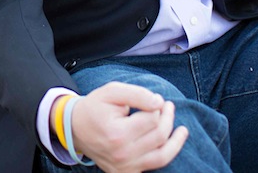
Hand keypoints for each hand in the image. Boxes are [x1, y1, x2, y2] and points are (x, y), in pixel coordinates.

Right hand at [68, 82, 187, 172]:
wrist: (75, 129)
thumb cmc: (95, 108)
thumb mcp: (111, 92)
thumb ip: (137, 94)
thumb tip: (159, 102)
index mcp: (117, 133)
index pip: (151, 119)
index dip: (158, 106)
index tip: (156, 99)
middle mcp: (122, 154)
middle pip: (159, 136)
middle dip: (168, 118)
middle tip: (168, 106)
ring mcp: (125, 167)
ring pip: (162, 156)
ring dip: (176, 141)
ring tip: (182, 130)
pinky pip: (153, 166)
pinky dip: (165, 155)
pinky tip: (171, 143)